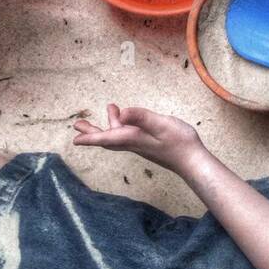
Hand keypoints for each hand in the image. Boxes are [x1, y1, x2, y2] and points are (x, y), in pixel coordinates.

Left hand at [73, 104, 203, 173]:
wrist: (192, 160)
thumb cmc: (179, 142)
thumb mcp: (161, 124)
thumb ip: (141, 117)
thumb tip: (122, 112)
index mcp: (132, 138)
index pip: (106, 138)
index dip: (90, 137)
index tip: (75, 138)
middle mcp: (133, 143)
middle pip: (108, 138)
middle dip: (92, 132)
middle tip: (79, 124)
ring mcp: (141, 144)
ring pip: (118, 136)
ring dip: (109, 125)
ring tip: (110, 107)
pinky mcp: (148, 144)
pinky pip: (128, 135)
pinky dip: (122, 126)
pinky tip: (130, 119)